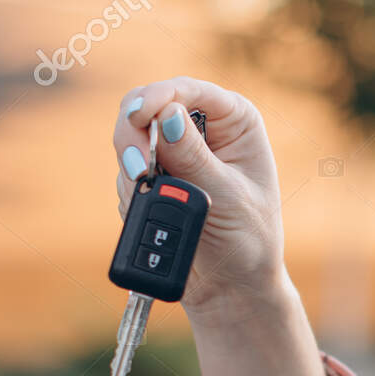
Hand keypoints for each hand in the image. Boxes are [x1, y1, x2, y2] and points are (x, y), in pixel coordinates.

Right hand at [112, 76, 285, 316]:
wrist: (232, 286)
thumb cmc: (248, 240)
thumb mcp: (228, 197)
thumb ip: (195, 158)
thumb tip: (168, 116)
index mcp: (234, 120)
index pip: (188, 89)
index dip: (158, 96)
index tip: (139, 116)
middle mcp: (202, 129)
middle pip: (147, 106)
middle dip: (136, 137)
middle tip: (140, 171)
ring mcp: (173, 154)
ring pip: (129, 140)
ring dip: (134, 173)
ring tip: (158, 203)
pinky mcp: (153, 180)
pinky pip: (126, 175)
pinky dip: (133, 194)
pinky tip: (155, 217)